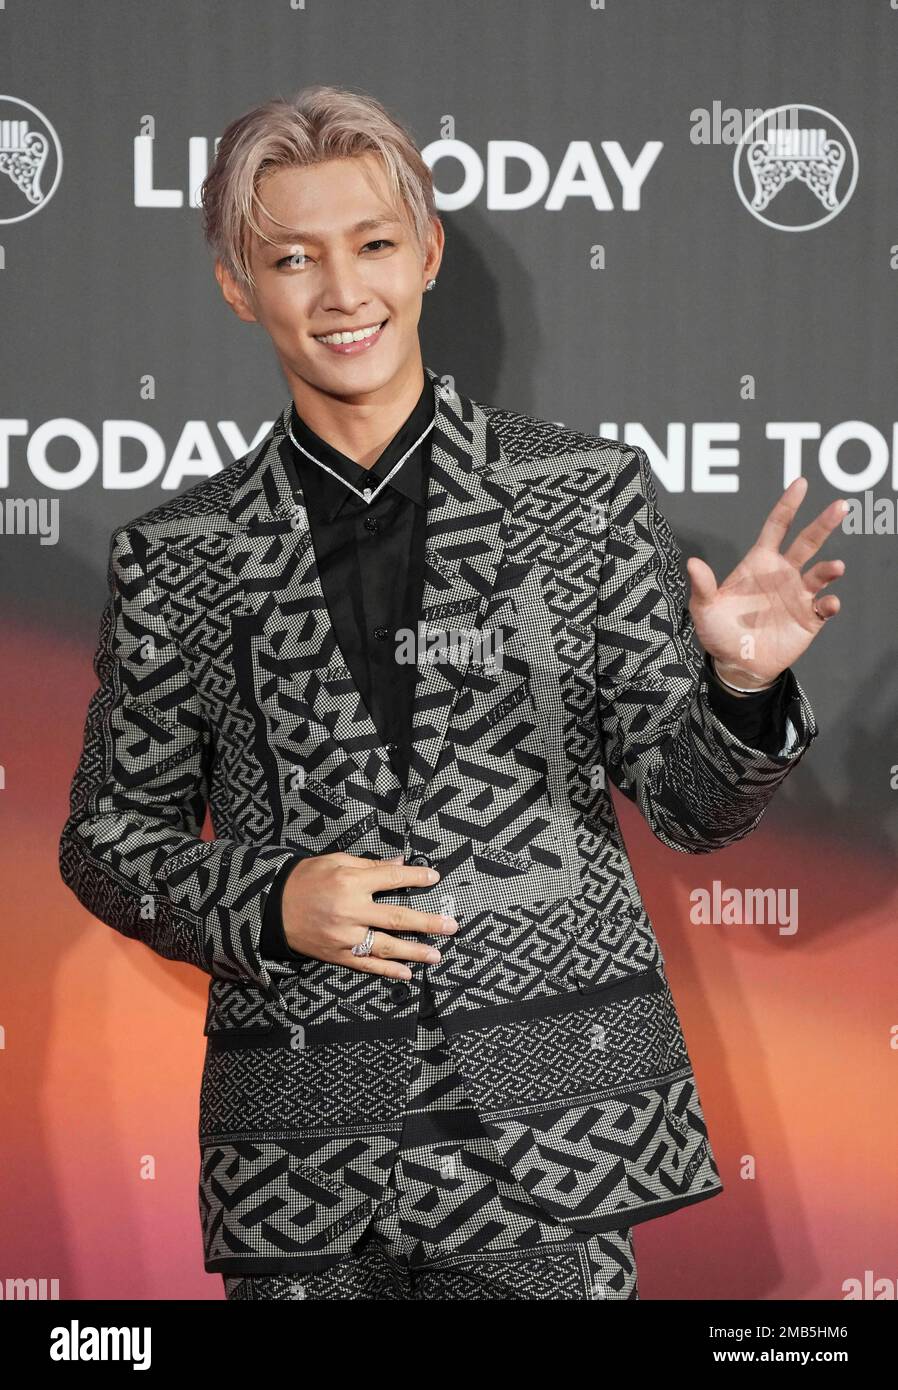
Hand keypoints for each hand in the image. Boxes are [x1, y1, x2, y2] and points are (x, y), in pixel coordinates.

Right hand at [280, 851, 457, 979]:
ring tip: (437, 954)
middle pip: (398, 917)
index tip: (434, 877)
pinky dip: (388, 970)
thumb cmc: (304, 879)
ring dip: (415, 951)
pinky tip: (407, 973)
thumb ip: (369, 864)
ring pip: (387, 945)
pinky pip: (367, 964)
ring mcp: (344, 936)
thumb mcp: (335, 861)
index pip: (393, 878)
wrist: (270, 907)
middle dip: (428, 922)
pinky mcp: (336, 954)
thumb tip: (400, 863)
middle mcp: (351, 910)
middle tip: (451, 925)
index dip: (416, 877)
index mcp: (351, 881)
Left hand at [685, 477, 847, 687]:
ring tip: (835, 567)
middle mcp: (783, 573)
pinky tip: (829, 604)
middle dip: (824, 523)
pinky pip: (824, 606)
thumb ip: (703, 586)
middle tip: (840, 506)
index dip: (788, 505)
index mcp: (760, 562)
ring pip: (821, 573)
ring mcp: (798, 594)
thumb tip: (692, 562)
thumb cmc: (718, 631)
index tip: (801, 483)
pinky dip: (830, 604)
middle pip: (807, 542)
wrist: (736, 664)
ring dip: (829, 569)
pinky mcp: (809, 618)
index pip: (777, 526)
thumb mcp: (704, 609)